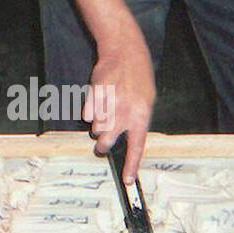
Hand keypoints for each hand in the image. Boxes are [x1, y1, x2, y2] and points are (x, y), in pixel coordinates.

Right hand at [84, 22, 154, 180]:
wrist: (124, 51)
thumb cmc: (137, 78)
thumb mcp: (146, 100)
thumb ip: (136, 122)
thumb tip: (125, 144)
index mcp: (142, 114)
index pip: (137, 145)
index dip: (131, 164)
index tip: (128, 180)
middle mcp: (125, 110)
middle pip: (107, 141)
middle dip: (103, 144)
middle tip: (103, 142)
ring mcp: (109, 103)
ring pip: (96, 128)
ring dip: (98, 125)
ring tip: (106, 110)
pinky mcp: (94, 94)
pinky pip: (87, 115)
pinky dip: (91, 111)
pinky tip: (100, 99)